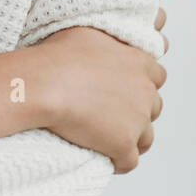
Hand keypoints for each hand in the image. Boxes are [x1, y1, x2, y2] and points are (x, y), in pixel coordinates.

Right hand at [36, 4, 166, 173]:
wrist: (41, 84)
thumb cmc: (55, 57)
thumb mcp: (86, 33)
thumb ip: (106, 39)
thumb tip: (103, 40)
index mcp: (139, 63)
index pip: (155, 77)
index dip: (136, 85)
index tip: (118, 90)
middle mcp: (145, 91)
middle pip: (153, 107)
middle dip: (135, 112)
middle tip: (108, 114)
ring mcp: (136, 119)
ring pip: (146, 137)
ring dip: (130, 139)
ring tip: (107, 140)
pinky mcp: (122, 144)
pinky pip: (128, 161)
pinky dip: (118, 162)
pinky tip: (103, 158)